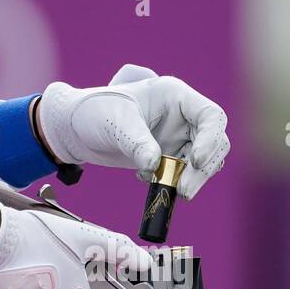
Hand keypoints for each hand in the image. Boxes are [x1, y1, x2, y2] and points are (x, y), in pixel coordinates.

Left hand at [34, 64, 228, 199]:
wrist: (75, 128)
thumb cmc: (94, 111)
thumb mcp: (115, 122)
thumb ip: (137, 142)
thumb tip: (155, 165)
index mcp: (174, 95)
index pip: (210, 116)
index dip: (211, 139)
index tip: (196, 161)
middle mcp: (182, 115)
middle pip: (214, 142)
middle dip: (204, 168)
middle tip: (184, 190)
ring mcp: (177, 136)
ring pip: (204, 161)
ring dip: (193, 179)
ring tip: (174, 193)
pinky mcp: (168, 156)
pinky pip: (185, 172)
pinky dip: (174, 182)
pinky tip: (148, 181)